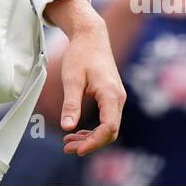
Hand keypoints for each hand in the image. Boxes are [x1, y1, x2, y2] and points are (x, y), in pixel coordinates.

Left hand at [45, 0, 125, 155]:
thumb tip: (67, 127)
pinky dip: (93, 129)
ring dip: (90, 138)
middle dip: (90, 143)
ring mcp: (117, 98)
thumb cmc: (81, 54)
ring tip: (68, 143)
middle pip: (110, 132)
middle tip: (67, 148)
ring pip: (109, 127)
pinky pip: (107, 120)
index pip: (108, 127)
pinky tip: (76, 132)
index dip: (94, 142)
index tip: (77, 149)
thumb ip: (71, 103)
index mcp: (110, 94)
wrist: (92, 36)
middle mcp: (118, 98)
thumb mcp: (71, 78)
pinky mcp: (112, 97)